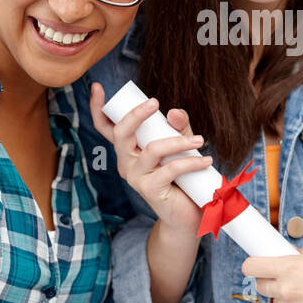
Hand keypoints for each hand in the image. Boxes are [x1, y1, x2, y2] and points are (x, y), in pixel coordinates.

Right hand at [88, 83, 211, 238]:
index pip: (106, 127)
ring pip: (152, 149)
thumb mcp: (181, 146)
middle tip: (155, 102)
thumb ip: (178, 127)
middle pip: (120, 133)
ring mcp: (135, 177)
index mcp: (129, 149)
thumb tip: (173, 112)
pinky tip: (205, 161)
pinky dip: (190, 162)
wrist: (187, 216)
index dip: (97, 107)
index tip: (96, 86)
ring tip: (200, 141)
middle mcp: (126, 162)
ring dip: (179, 142)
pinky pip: (170, 169)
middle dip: (136, 114)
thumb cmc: (183, 178)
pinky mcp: (149, 189)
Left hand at [241, 248, 302, 302]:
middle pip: (261, 286)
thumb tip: (285, 255)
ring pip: (278, 302)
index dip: (254, 264)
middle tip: (285, 274)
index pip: (251, 267)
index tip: (258, 262)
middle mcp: (288, 290)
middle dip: (269, 279)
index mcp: (290, 268)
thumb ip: (299, 256)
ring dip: (286, 295)